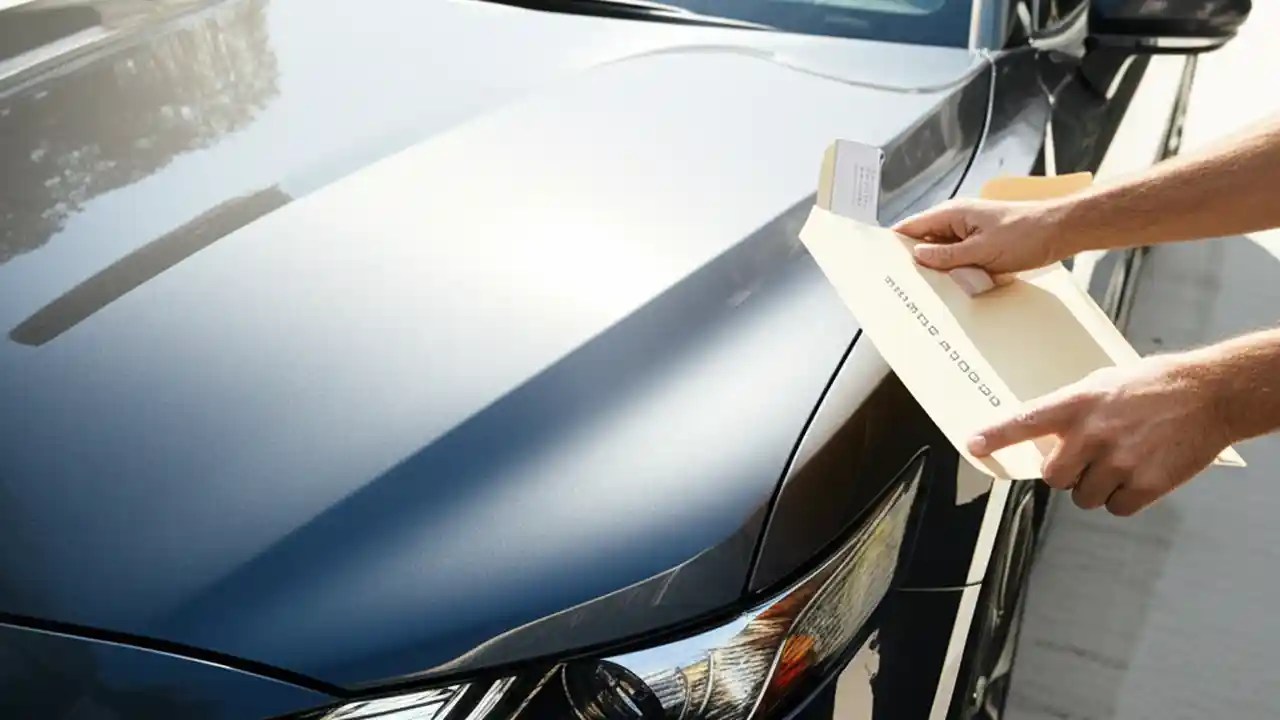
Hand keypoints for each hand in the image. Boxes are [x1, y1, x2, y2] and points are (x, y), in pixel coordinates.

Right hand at [891, 198, 1081, 274]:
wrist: (1061, 231)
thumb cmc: (1026, 235)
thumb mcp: (982, 250)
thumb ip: (947, 256)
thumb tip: (918, 257)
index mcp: (952, 214)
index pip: (912, 227)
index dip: (895, 243)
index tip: (880, 262)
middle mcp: (958, 221)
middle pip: (924, 242)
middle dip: (914, 262)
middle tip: (900, 285)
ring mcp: (970, 233)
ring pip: (942, 253)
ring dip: (938, 269)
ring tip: (924, 290)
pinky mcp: (982, 245)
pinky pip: (959, 259)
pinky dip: (955, 271)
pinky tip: (952, 288)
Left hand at [968, 355, 1229, 515]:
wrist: (1211, 393)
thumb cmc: (1155, 385)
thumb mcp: (1105, 383)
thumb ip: (1072, 409)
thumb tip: (1044, 436)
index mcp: (1079, 402)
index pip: (1026, 420)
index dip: (997, 435)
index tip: (974, 446)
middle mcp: (1094, 432)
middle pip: (1053, 476)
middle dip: (1065, 473)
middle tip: (1086, 459)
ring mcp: (1119, 460)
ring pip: (1084, 497)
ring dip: (1096, 487)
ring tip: (1121, 461)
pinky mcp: (1146, 484)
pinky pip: (1116, 509)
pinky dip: (1123, 500)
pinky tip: (1139, 476)